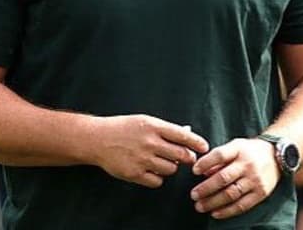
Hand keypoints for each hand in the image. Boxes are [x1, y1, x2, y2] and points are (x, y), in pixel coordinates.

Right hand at [90, 115, 208, 187]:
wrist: (97, 139)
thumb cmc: (123, 128)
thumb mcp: (145, 121)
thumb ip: (165, 129)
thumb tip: (188, 134)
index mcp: (153, 126)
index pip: (183, 136)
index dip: (197, 143)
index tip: (204, 147)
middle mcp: (149, 142)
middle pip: (181, 155)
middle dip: (186, 157)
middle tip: (184, 157)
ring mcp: (142, 159)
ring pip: (171, 169)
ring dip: (170, 167)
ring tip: (160, 161)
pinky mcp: (135, 174)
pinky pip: (157, 181)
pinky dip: (157, 178)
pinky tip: (151, 170)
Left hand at [190, 138, 280, 218]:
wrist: (276, 156)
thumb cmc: (250, 151)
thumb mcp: (235, 146)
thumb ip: (219, 158)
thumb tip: (202, 172)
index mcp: (239, 150)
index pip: (220, 155)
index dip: (205, 163)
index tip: (194, 170)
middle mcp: (248, 165)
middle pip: (223, 178)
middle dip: (206, 188)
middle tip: (193, 195)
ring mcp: (255, 180)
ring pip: (231, 194)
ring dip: (213, 202)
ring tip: (200, 206)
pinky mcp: (261, 193)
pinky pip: (242, 205)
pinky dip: (227, 211)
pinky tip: (215, 213)